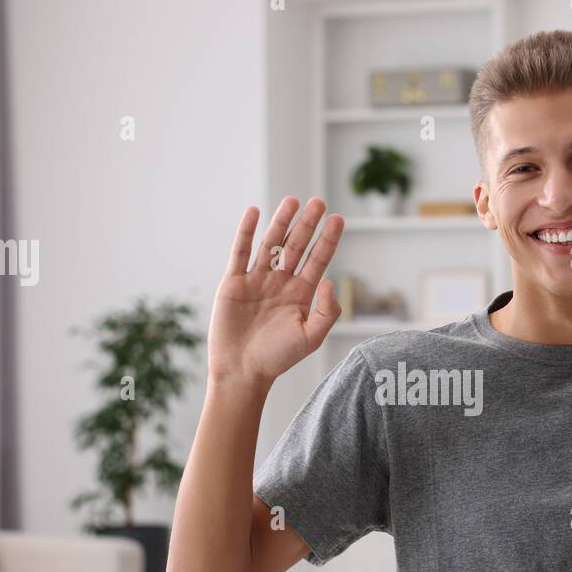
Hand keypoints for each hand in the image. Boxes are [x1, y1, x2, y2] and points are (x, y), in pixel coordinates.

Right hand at [207, 196, 344, 385]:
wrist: (242, 371)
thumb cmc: (278, 358)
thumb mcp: (311, 337)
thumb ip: (327, 311)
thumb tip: (330, 280)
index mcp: (301, 293)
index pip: (318, 259)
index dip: (328, 240)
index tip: (338, 219)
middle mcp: (281, 282)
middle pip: (296, 246)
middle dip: (307, 224)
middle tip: (319, 202)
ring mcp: (257, 280)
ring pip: (271, 244)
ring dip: (281, 222)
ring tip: (292, 200)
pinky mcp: (233, 282)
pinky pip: (240, 252)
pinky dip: (246, 231)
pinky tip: (254, 212)